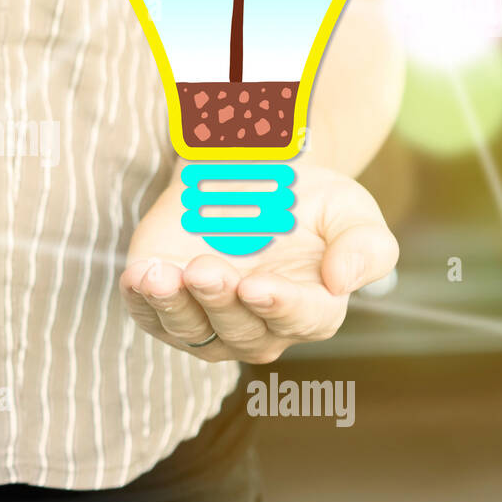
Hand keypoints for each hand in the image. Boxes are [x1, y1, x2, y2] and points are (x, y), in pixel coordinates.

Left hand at [120, 163, 397, 363]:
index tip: (257, 286)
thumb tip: (343, 281)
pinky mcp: (164, 301)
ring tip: (161, 277)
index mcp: (310, 311)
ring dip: (174, 307)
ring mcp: (207, 318)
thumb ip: (365, 248)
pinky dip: (141, 301)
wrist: (248, 171)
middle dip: (220, 300)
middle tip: (205, 269)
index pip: (299, 320)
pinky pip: (149, 315)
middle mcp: (257, 326)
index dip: (278, 306)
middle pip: (238, 330)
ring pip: (190, 330)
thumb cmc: (306, 201)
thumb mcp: (351, 211)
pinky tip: (137, 277)